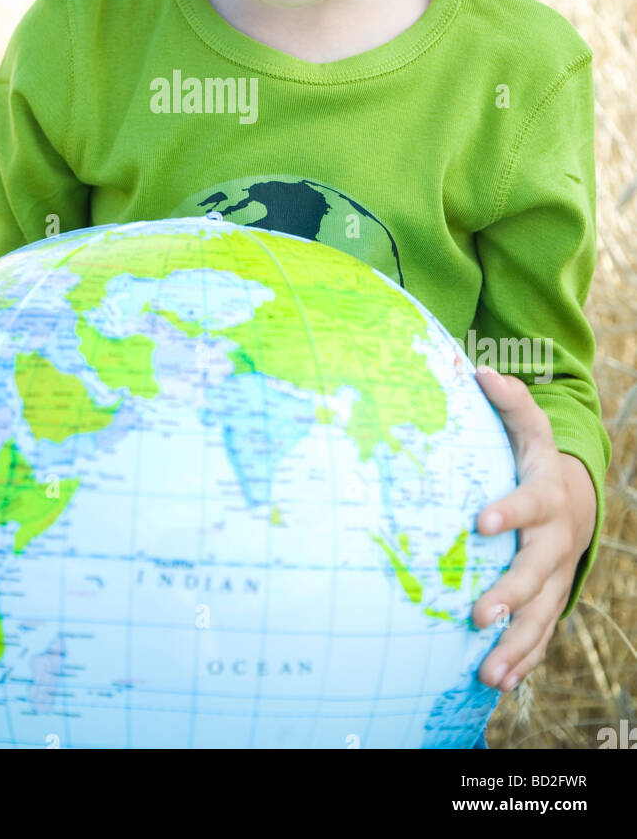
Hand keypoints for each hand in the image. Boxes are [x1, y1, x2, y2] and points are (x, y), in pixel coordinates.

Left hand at [469, 364, 595, 693]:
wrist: (573, 500)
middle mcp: (554, 544)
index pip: (530, 503)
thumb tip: (479, 371)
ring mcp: (555, 578)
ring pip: (541, 615)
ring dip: (516, 644)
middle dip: (511, 594)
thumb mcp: (529, 427)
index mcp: (545, 498)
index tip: (480, 520)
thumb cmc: (536, 460)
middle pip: (537, 572)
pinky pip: (540, 637)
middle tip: (479, 614)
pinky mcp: (548, 602)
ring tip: (488, 672)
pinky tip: (498, 683)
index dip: (509, 510)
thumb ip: (509, 402)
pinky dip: (523, 660)